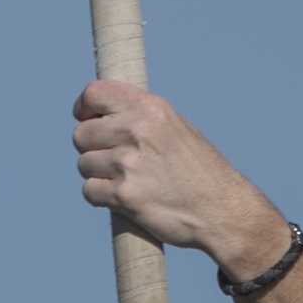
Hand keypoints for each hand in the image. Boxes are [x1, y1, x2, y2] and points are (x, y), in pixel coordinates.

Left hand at [72, 80, 283, 265]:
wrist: (222, 209)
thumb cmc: (200, 169)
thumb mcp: (177, 127)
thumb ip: (141, 117)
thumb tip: (100, 114)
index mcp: (152, 108)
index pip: (95, 93)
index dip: (84, 107)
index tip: (87, 118)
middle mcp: (138, 131)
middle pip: (81, 133)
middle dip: (92, 147)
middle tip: (114, 159)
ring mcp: (129, 164)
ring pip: (84, 164)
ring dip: (98, 174)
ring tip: (128, 179)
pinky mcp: (123, 195)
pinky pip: (89, 191)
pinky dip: (102, 197)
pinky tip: (124, 197)